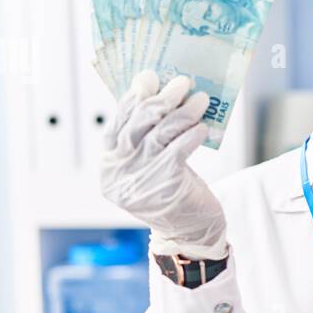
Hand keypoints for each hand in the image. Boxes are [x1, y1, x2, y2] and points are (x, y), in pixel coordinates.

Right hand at [100, 70, 228, 259]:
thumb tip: (161, 93)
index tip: (147, 77)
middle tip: (180, 82)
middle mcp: (119, 174)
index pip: (115, 125)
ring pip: (159, 135)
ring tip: (200, 99)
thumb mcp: (151, 166)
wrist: (189, 234)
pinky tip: (202, 126)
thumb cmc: (172, 193)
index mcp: (110, 166)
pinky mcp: (165, 187)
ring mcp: (140, 181)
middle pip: (136, 125)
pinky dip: (191, 135)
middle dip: (159, 99)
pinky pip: (178, 151)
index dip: (131, 99)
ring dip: (182, 112)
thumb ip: (147, 138)